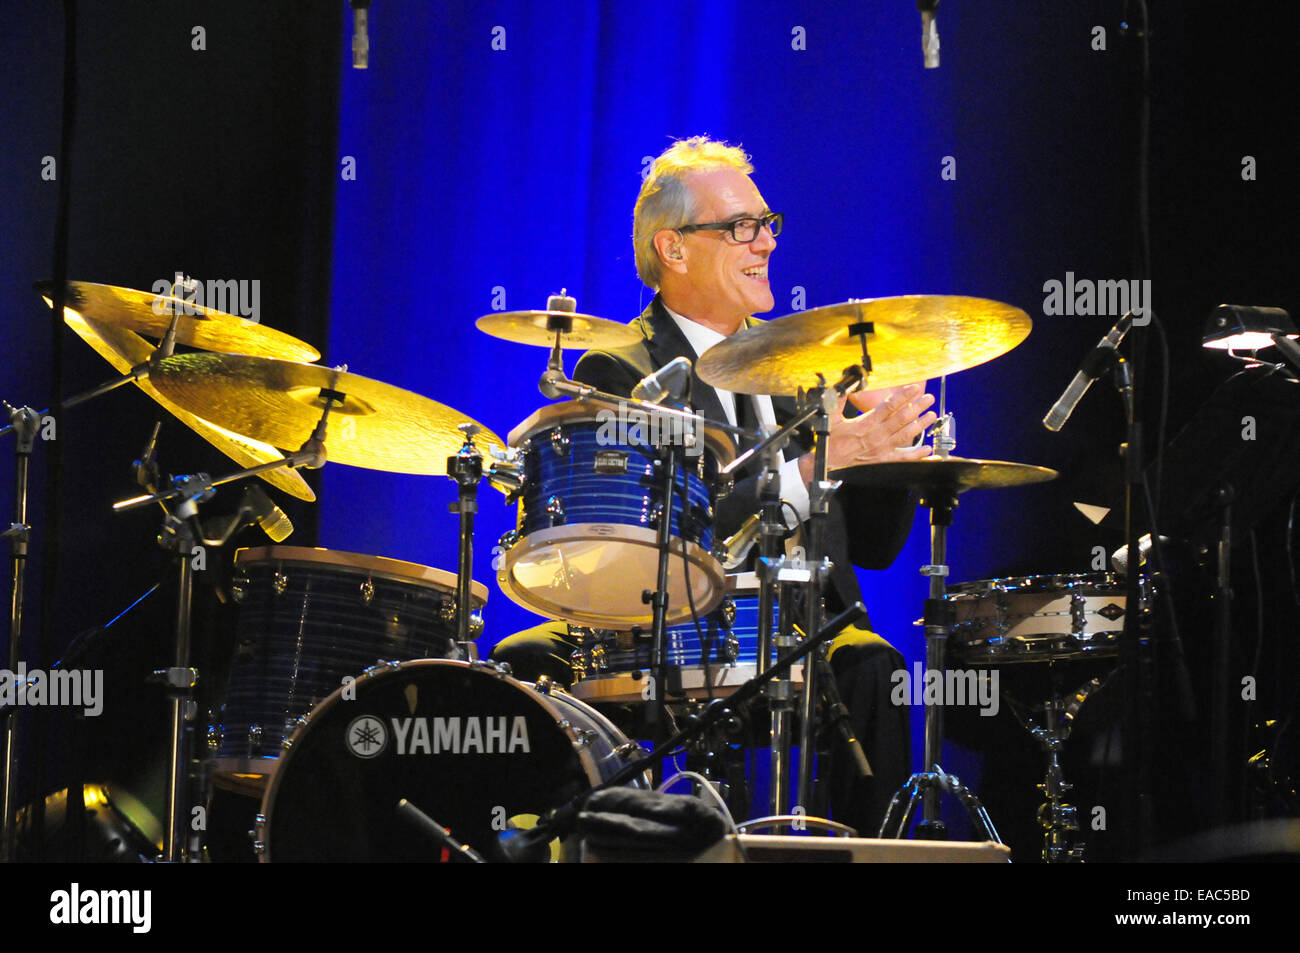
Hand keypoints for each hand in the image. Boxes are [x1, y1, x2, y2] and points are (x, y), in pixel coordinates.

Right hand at [797, 382, 936, 481]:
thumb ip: (839, 400)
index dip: (903, 396)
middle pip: (902, 418)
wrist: (830, 464)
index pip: (889, 406)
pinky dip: (917, 454)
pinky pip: (903, 457)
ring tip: (931, 416)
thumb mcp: (832, 418)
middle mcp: (877, 435)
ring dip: (920, 425)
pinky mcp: (883, 460)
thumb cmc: (831, 442)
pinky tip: (927, 449)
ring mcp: (882, 448)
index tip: (914, 388)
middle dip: (917, 406)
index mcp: (866, 423)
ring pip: (906, 434)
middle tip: (929, 398)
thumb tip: (846, 385)